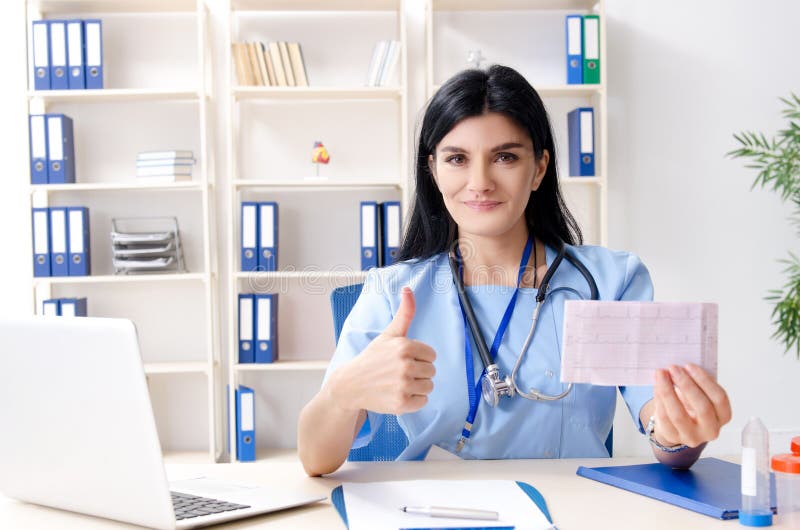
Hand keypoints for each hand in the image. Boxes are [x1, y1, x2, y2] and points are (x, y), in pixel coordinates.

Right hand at [328, 287, 435, 414]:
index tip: (403, 359)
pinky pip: (423, 402)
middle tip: (398, 373)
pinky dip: (413, 401)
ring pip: (429, 387)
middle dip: (418, 372)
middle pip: (432, 371)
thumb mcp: (389, 334)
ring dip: (417, 387)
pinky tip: (398, 394)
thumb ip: (404, 313)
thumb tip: (408, 289)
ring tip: (398, 383)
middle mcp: (405, 366)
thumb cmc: (373, 358)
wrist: (351, 385)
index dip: (419, 358)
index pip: (431, 355)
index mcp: (404, 346)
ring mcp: (403, 386)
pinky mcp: (401, 404)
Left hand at [652, 364, 731, 447]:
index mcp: (723, 416)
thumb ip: (697, 381)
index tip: (689, 365)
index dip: (704, 381)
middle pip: (702, 407)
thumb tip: (682, 366)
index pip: (719, 398)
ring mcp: (692, 437)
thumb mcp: (700, 392)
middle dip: (686, 385)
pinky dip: (659, 399)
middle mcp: (711, 429)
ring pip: (679, 415)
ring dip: (668, 391)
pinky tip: (657, 386)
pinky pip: (664, 418)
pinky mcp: (674, 437)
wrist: (676, 423)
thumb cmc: (691, 403)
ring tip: (661, 374)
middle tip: (673, 368)